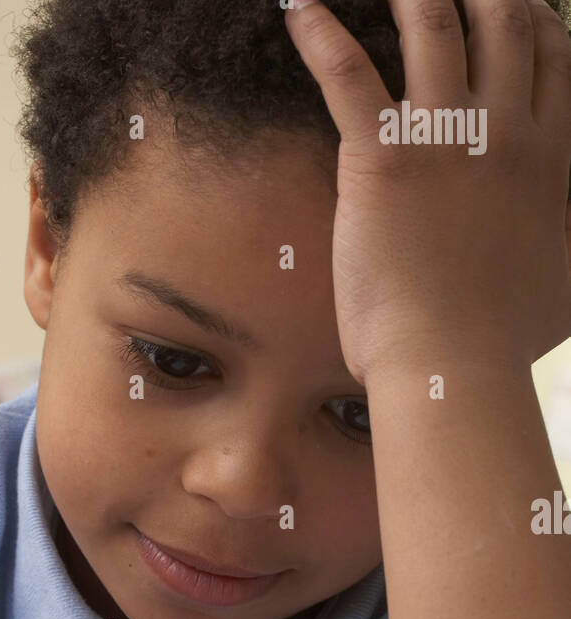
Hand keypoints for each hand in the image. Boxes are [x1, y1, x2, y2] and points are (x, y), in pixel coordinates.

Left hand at [285, 0, 570, 382]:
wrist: (457, 362)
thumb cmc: (504, 341)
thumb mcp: (567, 281)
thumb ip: (569, 243)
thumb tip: (568, 246)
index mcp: (546, 156)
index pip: (552, 56)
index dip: (533, 19)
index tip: (515, 7)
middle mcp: (502, 130)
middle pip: (501, 20)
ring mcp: (443, 137)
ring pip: (432, 22)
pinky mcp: (382, 156)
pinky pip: (347, 72)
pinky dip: (318, 32)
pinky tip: (297, 6)